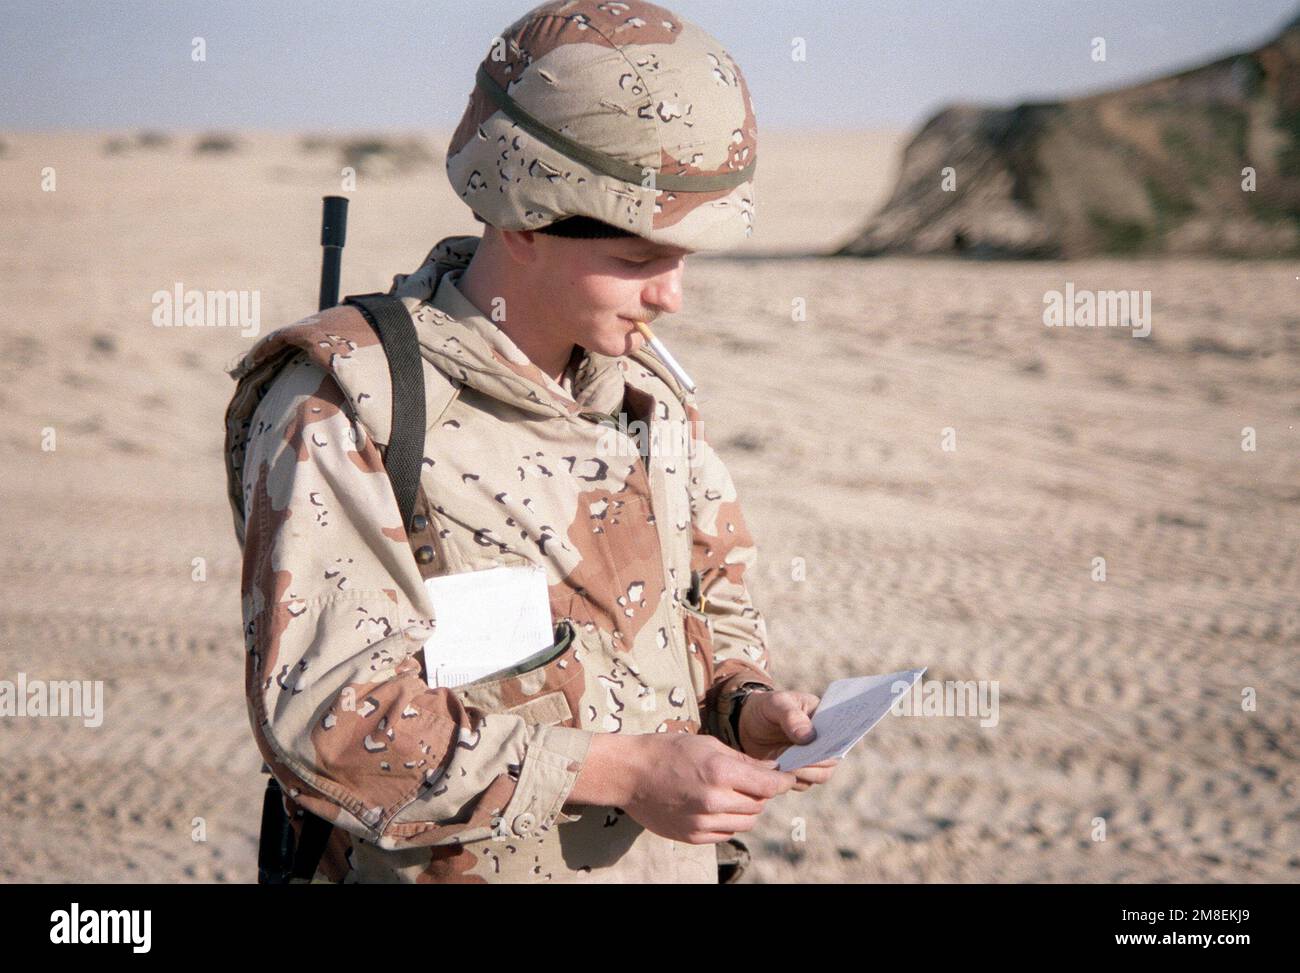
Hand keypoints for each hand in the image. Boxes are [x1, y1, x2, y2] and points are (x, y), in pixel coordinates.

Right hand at [621, 733, 797, 843]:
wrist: (629, 774)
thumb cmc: (667, 751)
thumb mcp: (707, 744)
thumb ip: (742, 760)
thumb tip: (771, 771)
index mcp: (719, 772)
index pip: (768, 785)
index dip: (782, 782)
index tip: (787, 778)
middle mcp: (714, 800)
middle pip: (759, 804)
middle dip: (761, 792)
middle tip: (751, 780)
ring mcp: (703, 822)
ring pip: (746, 822)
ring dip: (747, 808)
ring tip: (731, 793)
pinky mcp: (694, 836)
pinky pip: (727, 832)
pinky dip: (729, 820)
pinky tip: (716, 805)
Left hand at [738, 690, 840, 790]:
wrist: (745, 725)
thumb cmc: (766, 708)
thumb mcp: (776, 704)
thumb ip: (791, 716)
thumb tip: (810, 737)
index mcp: (825, 718)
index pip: (842, 731)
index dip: (839, 739)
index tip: (827, 744)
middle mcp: (824, 741)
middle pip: (833, 758)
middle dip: (817, 760)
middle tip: (798, 759)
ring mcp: (813, 759)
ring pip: (821, 775)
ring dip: (804, 772)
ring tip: (784, 764)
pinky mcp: (800, 773)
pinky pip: (803, 783)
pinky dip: (792, 780)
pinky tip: (777, 770)